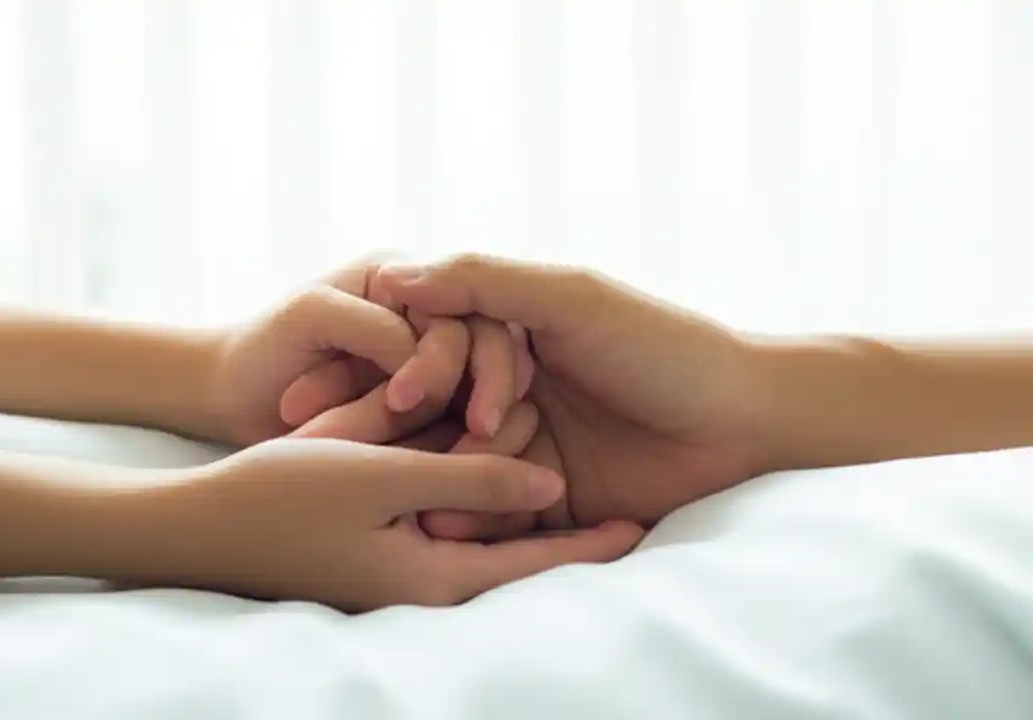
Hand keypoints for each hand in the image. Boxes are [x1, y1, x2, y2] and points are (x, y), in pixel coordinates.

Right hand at [111, 438, 642, 610]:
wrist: (195, 526)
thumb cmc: (282, 496)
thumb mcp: (383, 475)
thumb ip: (468, 479)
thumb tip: (543, 482)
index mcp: (435, 578)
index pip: (533, 560)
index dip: (590, 542)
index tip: (642, 525)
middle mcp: (424, 586)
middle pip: (514, 559)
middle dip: (565, 535)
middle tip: (626, 509)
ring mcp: (399, 577)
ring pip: (481, 545)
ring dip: (520, 520)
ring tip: (581, 495)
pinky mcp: (377, 560)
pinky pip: (444, 536)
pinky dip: (474, 513)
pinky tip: (496, 490)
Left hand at [214, 256, 532, 446]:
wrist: (232, 397)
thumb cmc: (261, 347)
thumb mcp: (311, 316)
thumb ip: (373, 327)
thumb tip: (426, 357)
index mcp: (411, 281)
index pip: (463, 319)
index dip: (444, 363)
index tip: (402, 401)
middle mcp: (432, 320)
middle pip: (482, 365)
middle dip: (456, 408)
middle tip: (425, 449)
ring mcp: (433, 369)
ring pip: (467, 408)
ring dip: (427, 440)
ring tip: (364, 461)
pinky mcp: (426, 415)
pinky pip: (451, 437)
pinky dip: (427, 460)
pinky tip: (399, 481)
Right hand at [376, 254, 766, 535]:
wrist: (745, 425)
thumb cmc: (662, 347)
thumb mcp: (571, 299)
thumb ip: (484, 281)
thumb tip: (392, 278)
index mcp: (511, 326)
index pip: (432, 342)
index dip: (407, 365)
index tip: (388, 391)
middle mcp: (510, 383)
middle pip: (434, 407)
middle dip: (409, 428)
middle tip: (387, 440)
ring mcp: (527, 441)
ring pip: (457, 459)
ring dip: (439, 475)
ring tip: (410, 499)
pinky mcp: (545, 495)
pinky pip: (493, 507)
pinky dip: (471, 514)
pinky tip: (445, 526)